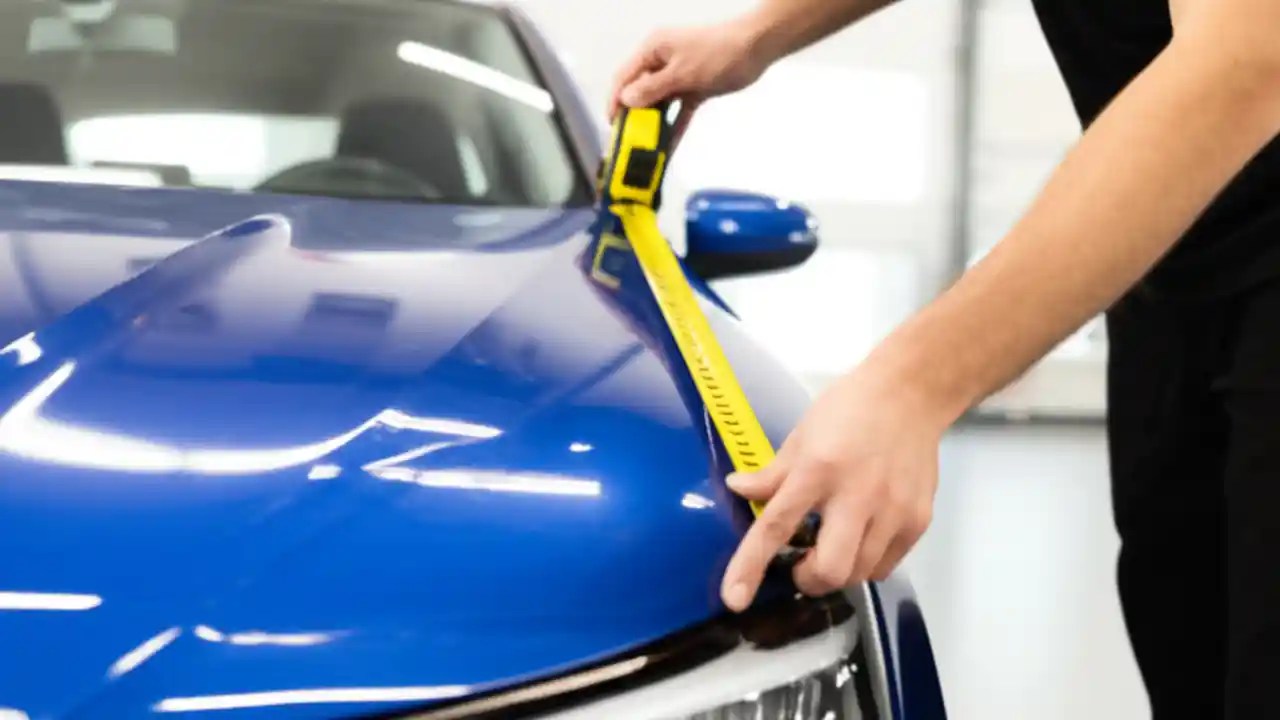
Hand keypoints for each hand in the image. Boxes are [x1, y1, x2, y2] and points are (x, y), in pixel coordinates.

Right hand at [609, 16, 775, 136]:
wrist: (755, 48)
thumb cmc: (720, 51)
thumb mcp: (682, 72)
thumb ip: (653, 88)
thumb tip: (627, 100)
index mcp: (653, 50)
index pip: (624, 77)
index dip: (614, 101)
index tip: (612, 124)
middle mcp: (662, 62)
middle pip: (639, 92)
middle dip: (633, 116)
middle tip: (627, 140)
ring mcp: (678, 75)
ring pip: (659, 104)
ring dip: (653, 125)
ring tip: (645, 149)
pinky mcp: (694, 88)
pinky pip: (678, 112)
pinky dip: (673, 127)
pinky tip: (668, 147)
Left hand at [720, 362, 952, 611]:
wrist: (910, 395)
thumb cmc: (851, 410)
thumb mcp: (801, 436)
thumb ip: (772, 474)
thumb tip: (738, 490)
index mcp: (817, 471)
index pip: (776, 527)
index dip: (750, 567)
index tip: (734, 598)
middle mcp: (856, 496)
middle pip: (829, 570)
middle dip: (809, 580)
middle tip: (803, 564)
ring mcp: (892, 511)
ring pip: (859, 575)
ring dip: (838, 571)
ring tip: (834, 544)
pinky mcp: (917, 521)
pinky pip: (886, 566)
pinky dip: (866, 563)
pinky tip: (861, 538)